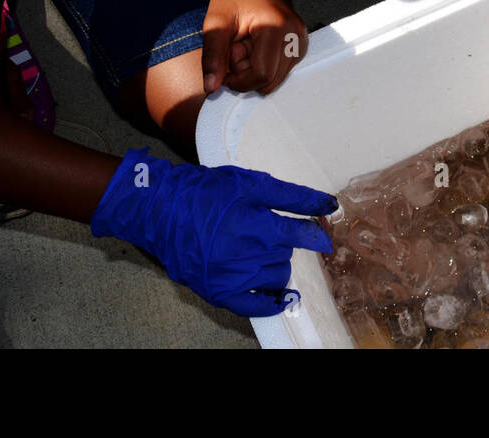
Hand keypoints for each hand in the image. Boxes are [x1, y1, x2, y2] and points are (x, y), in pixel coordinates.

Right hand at [91, 149, 336, 315]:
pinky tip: (279, 294)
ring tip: (256, 248)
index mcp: (254, 225)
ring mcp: (232, 277)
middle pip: (286, 254)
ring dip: (274, 263)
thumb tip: (328, 205)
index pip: (300, 235)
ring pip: (276, 275)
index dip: (314, 233)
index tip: (322, 234)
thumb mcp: (249, 184)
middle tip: (263, 229)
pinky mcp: (219, 292)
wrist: (160, 210)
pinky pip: (256, 305)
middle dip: (281, 242)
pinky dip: (271, 301)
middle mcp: (245, 255)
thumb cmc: (205, 192)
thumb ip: (290, 197)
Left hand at [202, 0, 306, 95]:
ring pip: (275, 80)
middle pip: (269, 81)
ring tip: (245, 45)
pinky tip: (255, 46)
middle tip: (235, 48)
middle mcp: (295, 36)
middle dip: (246, 74)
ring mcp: (300, 41)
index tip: (224, 63)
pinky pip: (279, 71)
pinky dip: (263, 65)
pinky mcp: (299, 46)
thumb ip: (213, 56)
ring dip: (254, 70)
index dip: (238, 79)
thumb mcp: (216, 22)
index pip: (260, 75)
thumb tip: (211, 88)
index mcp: (276, 27)